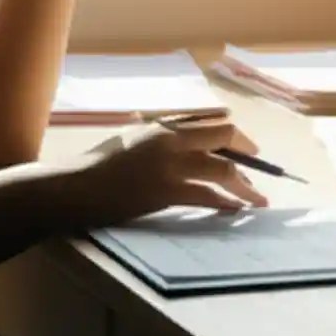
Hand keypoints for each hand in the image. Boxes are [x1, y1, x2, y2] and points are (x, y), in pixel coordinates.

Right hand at [70, 117, 269, 226]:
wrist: (74, 186)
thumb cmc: (99, 164)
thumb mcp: (133, 138)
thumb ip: (161, 137)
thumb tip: (188, 139)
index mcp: (165, 127)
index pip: (213, 124)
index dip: (237, 138)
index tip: (248, 149)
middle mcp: (172, 141)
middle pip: (226, 141)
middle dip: (250, 159)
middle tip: (261, 176)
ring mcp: (170, 166)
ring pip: (223, 171)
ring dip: (246, 187)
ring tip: (259, 200)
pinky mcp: (165, 192)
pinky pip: (207, 196)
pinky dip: (227, 203)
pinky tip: (237, 210)